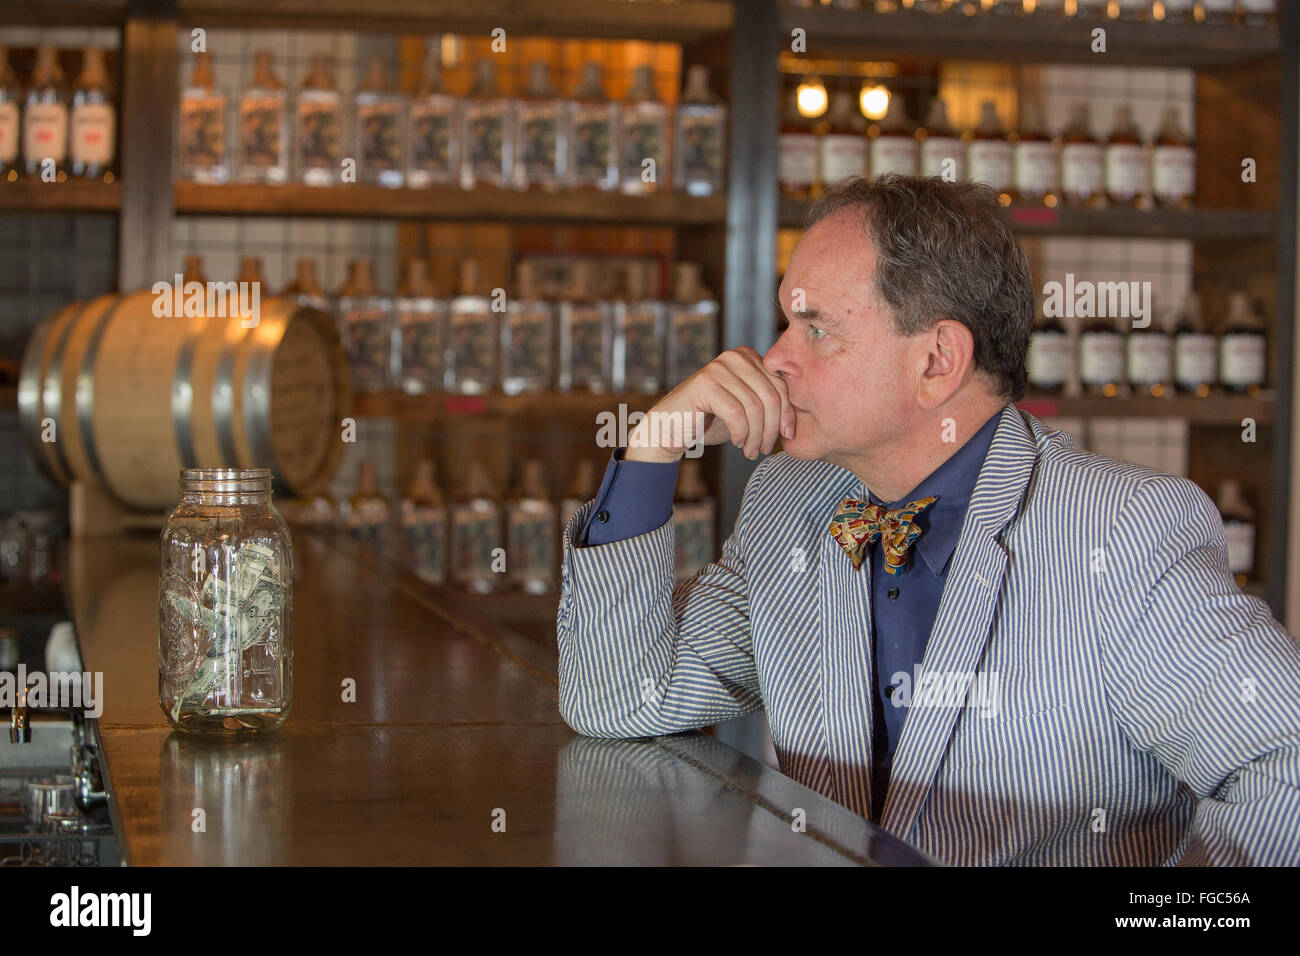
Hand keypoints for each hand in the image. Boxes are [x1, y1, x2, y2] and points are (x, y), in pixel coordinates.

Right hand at [624, 347, 795, 462]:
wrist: (670, 428)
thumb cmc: (710, 420)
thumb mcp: (746, 408)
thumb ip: (768, 402)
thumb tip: (800, 415)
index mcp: (749, 357)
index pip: (782, 386)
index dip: (788, 415)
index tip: (787, 437)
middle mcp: (735, 356)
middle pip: (771, 396)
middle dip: (771, 429)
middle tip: (764, 450)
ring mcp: (719, 367)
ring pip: (755, 408)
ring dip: (756, 436)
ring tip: (750, 451)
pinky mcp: (705, 384)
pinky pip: (737, 414)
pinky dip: (740, 433)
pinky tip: (736, 442)